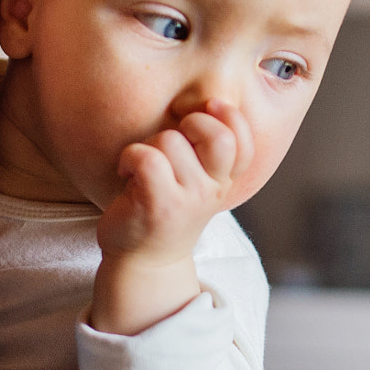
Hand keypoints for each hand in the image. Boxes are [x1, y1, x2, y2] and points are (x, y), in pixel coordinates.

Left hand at [96, 101, 253, 266]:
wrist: (144, 263)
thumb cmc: (165, 212)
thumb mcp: (196, 185)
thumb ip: (204, 155)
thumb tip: (204, 106)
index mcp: (223, 181)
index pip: (244, 143)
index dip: (231, 117)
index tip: (210, 107)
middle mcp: (211, 190)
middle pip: (218, 137)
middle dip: (193, 122)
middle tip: (172, 139)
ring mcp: (187, 199)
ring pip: (170, 141)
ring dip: (147, 145)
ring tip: (141, 166)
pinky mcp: (158, 204)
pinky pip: (146, 157)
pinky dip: (129, 158)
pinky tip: (126, 172)